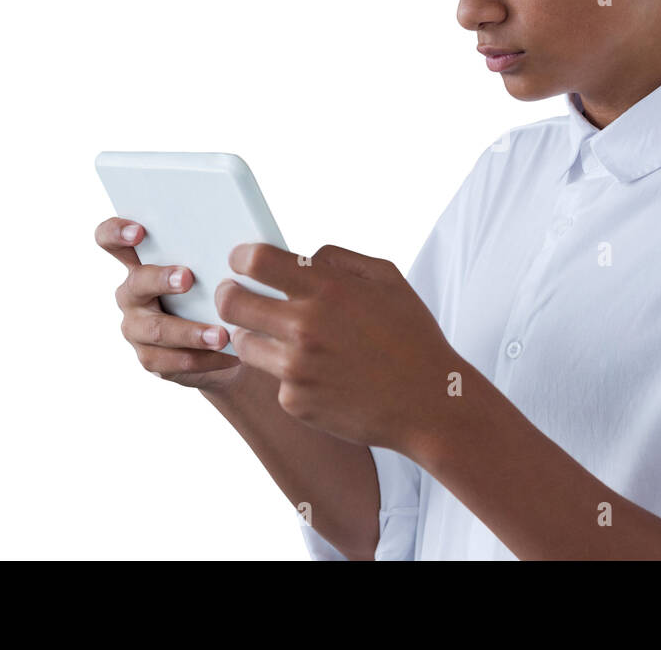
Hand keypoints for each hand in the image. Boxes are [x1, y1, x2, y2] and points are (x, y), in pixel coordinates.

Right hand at [95, 217, 243, 392]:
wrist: (225, 342)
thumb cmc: (217, 292)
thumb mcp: (214, 269)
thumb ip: (212, 254)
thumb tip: (243, 244)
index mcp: (142, 262)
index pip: (110, 239)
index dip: (116, 232)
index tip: (139, 231)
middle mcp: (133, 293)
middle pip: (137, 283)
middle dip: (161, 279)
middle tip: (187, 278)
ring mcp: (137, 327)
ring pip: (157, 329)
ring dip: (190, 332)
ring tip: (221, 335)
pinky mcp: (150, 359)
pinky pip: (171, 361)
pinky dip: (202, 358)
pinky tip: (227, 354)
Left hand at [215, 243, 459, 452]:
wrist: (430, 404)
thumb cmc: (412, 337)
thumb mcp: (389, 279)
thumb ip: (340, 259)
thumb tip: (301, 255)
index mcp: (329, 289)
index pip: (257, 261)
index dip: (241, 258)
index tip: (241, 262)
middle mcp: (306, 327)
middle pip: (233, 303)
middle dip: (230, 295)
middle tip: (236, 297)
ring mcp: (297, 368)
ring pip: (244, 343)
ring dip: (255, 336)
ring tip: (284, 338)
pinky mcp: (295, 402)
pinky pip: (274, 380)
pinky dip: (290, 376)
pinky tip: (323, 377)